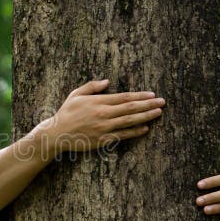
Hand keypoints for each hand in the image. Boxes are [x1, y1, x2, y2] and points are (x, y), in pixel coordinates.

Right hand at [40, 79, 164, 153]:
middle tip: (162, 102)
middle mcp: (103, 113)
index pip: (124, 97)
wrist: (57, 133)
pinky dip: (135, 131)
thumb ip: (92, 87)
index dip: (139, 96)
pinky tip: (145, 128)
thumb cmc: (66, 113)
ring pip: (129, 120)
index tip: (152, 94)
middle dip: (148, 104)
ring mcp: (104, 127)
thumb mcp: (76, 94)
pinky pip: (122, 135)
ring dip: (146, 116)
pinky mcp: (103, 139)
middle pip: (130, 107)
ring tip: (158, 113)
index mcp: (98, 101)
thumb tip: (107, 81)